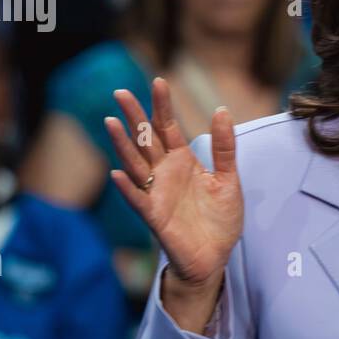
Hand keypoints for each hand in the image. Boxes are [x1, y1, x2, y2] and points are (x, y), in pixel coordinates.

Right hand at [106, 78, 242, 291]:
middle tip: (120, 92)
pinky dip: (128, 188)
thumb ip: (225, 148)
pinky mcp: (155, 217)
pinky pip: (138, 201)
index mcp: (182, 161)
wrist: (215, 256)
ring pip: (135, 164)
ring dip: (123, 145)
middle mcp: (164, 173)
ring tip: (110, 122)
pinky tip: (118, 174)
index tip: (158, 81)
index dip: (162, 106)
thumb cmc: (219, 219)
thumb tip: (222, 110)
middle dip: (134, 117)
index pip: (168, 127)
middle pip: (145, 140)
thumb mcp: (229, 179)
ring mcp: (156, 194)